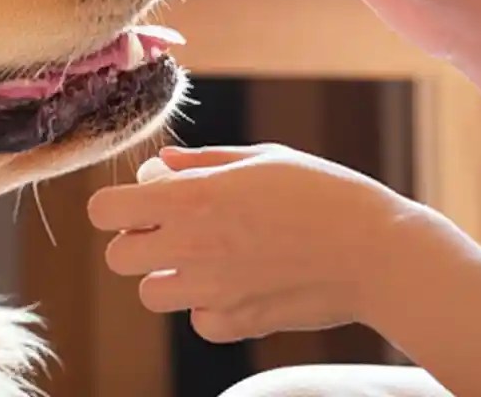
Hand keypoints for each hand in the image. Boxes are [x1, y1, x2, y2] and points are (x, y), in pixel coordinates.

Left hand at [87, 144, 419, 343]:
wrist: (377, 251)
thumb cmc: (324, 193)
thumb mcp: (262, 158)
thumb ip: (202, 163)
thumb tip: (161, 165)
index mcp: (191, 196)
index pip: (103, 211)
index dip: (117, 206)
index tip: (144, 201)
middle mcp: (191, 245)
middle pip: (117, 257)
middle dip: (137, 242)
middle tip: (174, 231)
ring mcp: (211, 289)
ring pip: (150, 295)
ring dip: (168, 278)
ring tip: (208, 260)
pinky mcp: (236, 322)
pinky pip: (197, 321)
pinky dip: (211, 309)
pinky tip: (241, 286)